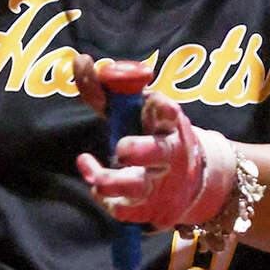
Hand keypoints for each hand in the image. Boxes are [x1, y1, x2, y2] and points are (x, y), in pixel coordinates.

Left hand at [73, 53, 236, 227]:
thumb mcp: (136, 112)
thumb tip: (81, 61)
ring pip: (137, 186)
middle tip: (122, 148)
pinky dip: (103, 198)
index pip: (166, 111)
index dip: (159, 106)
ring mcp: (159, 184)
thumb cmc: (151, 136)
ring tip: (95, 176)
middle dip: (140, 150)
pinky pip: (122, 208)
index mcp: (170, 124)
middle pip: (158, 153)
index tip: (151, 98)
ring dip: (113, 182)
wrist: (188, 182)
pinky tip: (94, 184)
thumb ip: (105, 91)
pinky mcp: (149, 209)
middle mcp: (169, 153)